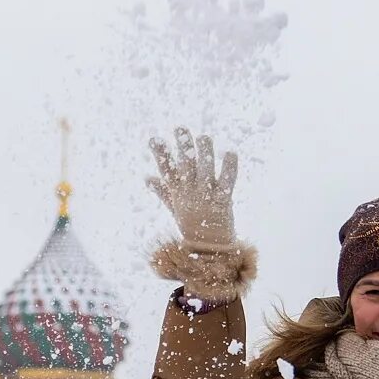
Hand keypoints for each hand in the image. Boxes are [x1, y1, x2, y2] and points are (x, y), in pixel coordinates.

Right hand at [147, 127, 239, 251]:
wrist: (208, 249)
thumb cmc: (191, 226)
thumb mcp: (174, 207)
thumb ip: (163, 190)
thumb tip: (148, 178)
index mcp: (178, 194)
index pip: (167, 171)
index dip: (161, 155)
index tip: (154, 139)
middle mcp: (190, 193)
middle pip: (185, 166)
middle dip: (182, 147)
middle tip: (180, 129)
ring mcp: (205, 196)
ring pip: (204, 170)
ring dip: (204, 153)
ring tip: (203, 138)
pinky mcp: (222, 201)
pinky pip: (226, 181)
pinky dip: (229, 167)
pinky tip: (230, 153)